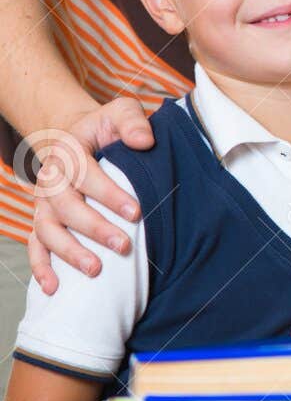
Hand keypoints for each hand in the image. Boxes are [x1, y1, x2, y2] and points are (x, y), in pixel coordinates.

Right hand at [27, 99, 152, 293]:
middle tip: (124, 245)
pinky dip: (41, 268)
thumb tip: (144, 141)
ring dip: (69, 252)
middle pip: (66, 208)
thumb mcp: (120, 112)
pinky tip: (55, 288)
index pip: (86, 175)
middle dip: (94, 228)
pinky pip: (36, 246)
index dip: (109, 195)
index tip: (136, 212)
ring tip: (95, 270)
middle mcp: (50, 179)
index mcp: (68, 152)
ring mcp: (43, 203)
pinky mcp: (42, 220)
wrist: (77, 137)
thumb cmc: (104, 128)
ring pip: (48, 230)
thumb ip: (132, 122)